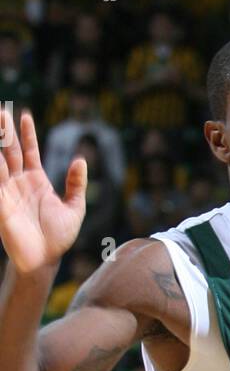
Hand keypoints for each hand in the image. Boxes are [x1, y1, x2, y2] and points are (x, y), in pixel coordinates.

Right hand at [0, 109, 85, 273]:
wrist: (45, 260)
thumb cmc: (59, 237)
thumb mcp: (74, 209)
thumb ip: (77, 185)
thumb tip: (81, 160)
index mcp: (37, 180)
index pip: (29, 151)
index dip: (27, 133)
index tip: (25, 115)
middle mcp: (20, 182)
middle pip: (11, 150)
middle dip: (5, 131)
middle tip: (1, 110)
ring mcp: (8, 191)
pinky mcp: (1, 204)